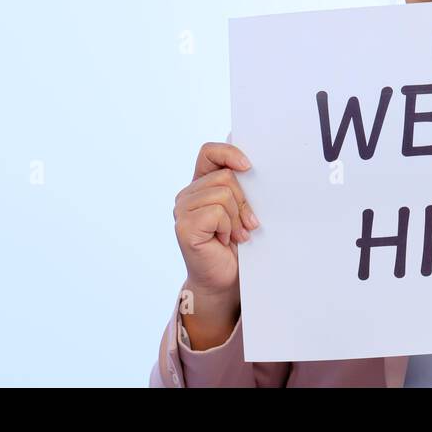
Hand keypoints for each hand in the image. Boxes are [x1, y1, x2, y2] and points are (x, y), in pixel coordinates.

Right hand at [173, 142, 258, 306]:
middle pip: (225, 176)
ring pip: (223, 194)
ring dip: (237, 218)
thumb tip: (247, 160)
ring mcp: (182, 211)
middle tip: (247, 223)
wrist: (226, 279)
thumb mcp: (240, 209)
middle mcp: (187, 195)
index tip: (248, 167)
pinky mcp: (184, 227)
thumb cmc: (236, 244)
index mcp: (201, 185)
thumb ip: (239, 186)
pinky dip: (228, 227)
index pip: (209, 152)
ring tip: (236, 234)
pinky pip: (217, 212)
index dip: (229, 153)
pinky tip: (225, 240)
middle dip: (244, 201)